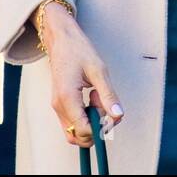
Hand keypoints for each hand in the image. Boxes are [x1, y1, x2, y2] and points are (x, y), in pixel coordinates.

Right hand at [36, 3, 124, 145]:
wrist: (61, 39)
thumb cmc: (79, 50)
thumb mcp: (99, 70)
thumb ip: (108, 95)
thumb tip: (118, 115)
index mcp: (67, 98)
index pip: (84, 131)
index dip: (101, 126)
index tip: (109, 108)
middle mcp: (59, 106)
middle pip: (78, 137)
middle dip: (96, 127)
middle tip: (103, 103)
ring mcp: (58, 106)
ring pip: (76, 131)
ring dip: (91, 121)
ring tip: (98, 96)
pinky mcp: (61, 104)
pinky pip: (74, 121)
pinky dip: (86, 115)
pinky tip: (92, 97)